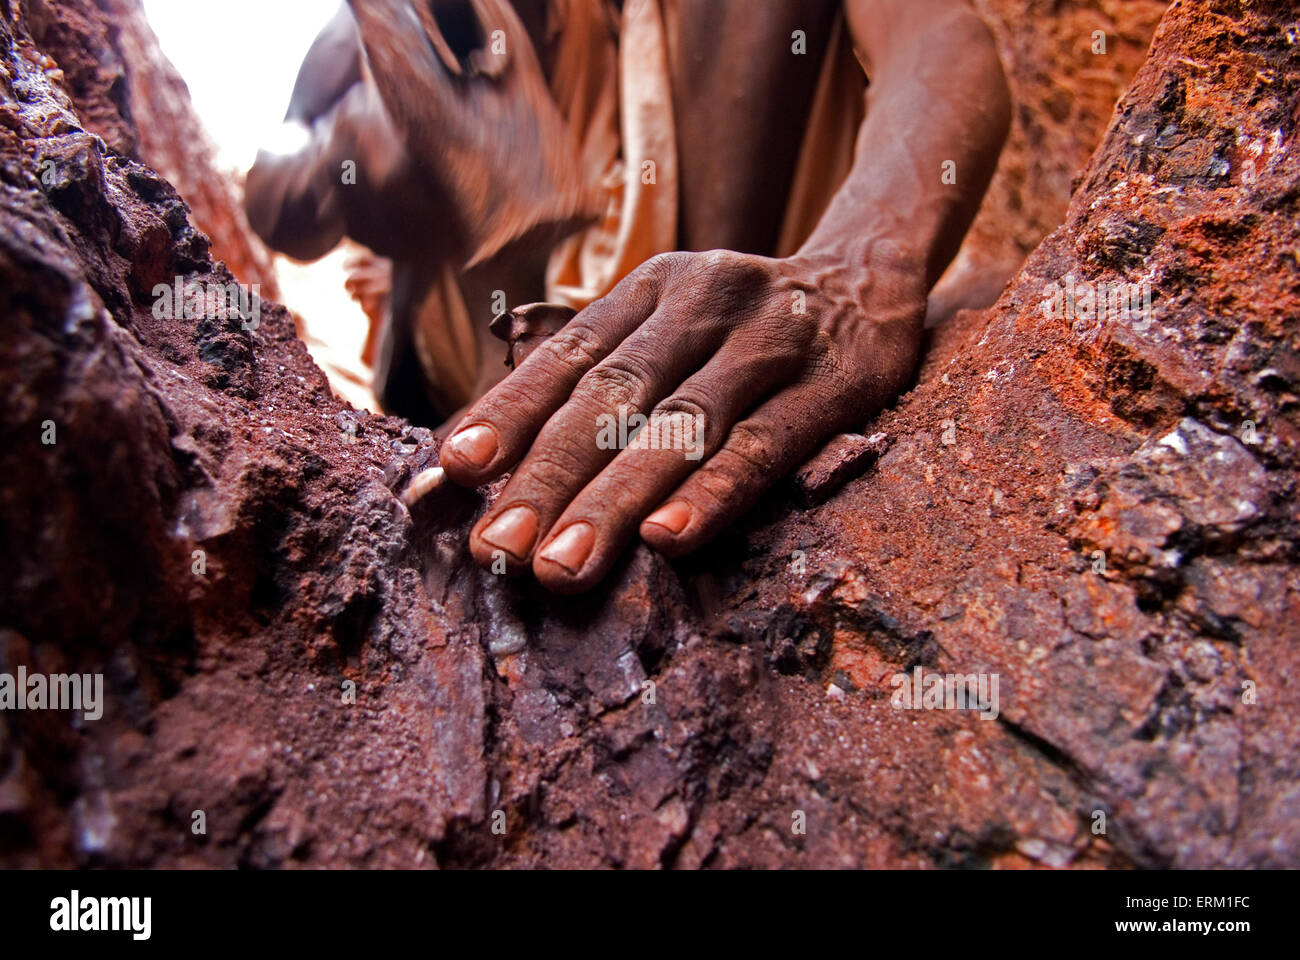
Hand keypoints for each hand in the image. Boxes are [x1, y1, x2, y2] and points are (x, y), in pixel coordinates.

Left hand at [439, 247, 926, 592]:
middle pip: (615, 395)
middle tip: (498, 548)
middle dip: (550, 475)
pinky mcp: (831, 386)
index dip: (512, 410)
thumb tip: (489, 455)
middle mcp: (702, 302)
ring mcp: (769, 342)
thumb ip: (600, 376)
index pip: (570, 353)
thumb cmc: (738, 326)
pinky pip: (763, 447)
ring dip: (616, 501)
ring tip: (562, 565)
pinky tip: (668, 540)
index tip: (457, 469)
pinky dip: (712, 494)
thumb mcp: (667, 323)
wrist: (867, 281)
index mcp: (651, 288)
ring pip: (681, 427)